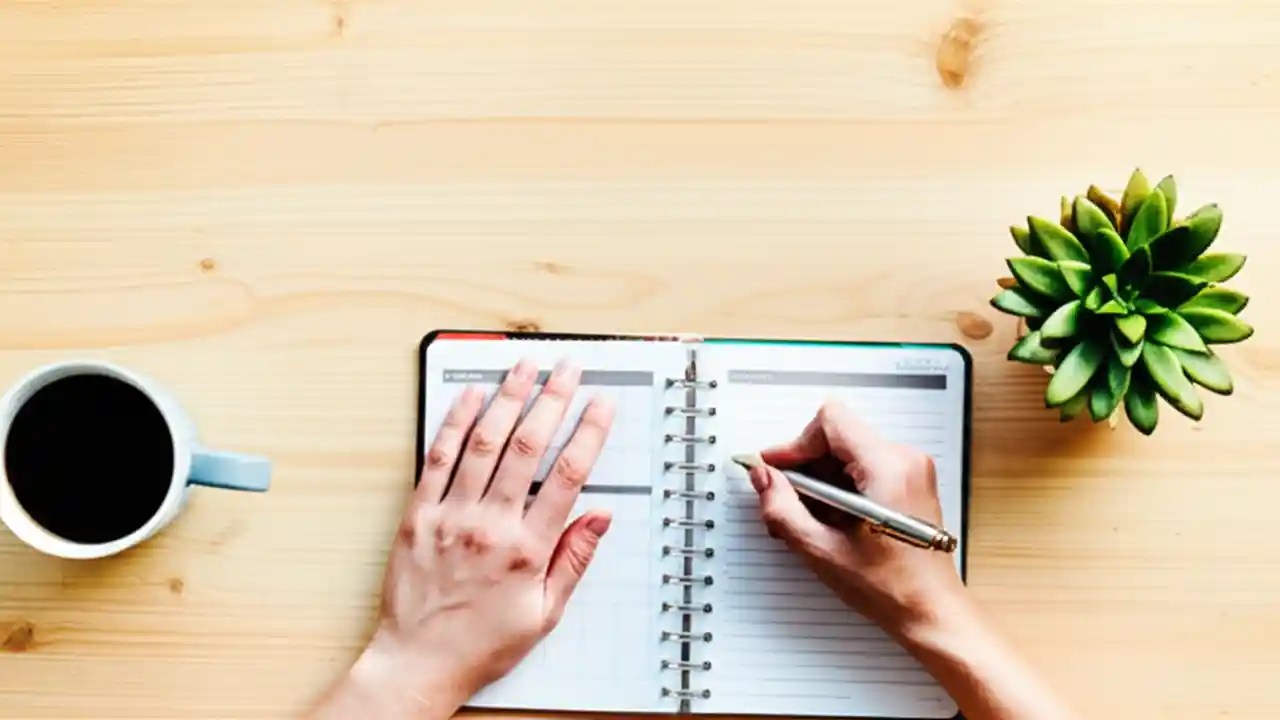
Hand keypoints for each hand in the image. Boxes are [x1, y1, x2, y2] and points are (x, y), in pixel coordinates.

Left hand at [307, 358, 614, 719]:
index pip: (567, 476)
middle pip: (528, 447)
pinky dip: (455, 422)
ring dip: (507, 398)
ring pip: (484, 443)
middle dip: (552, 399)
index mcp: (527, 550)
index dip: (588, 433)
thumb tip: (600, 518)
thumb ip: (574, 560)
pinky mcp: (418, 515)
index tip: (600, 405)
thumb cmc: (480, 644)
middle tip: (567, 369)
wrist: (418, 663)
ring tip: (524, 367)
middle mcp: (489, 526)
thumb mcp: (544, 614)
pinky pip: (437, 458)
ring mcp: (451, 516)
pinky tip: (470, 396)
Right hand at [745, 399, 966, 640]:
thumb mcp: (823, 550)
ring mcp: (910, 470)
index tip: (777, 468)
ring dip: (820, 480)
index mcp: (888, 469)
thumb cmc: (893, 587)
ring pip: (847, 452)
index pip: (831, 422)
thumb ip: (783, 509)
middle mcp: (904, 460)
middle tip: (788, 500)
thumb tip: (763, 478)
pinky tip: (831, 520)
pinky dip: (839, 487)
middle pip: (837, 436)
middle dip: (805, 466)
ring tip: (810, 518)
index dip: (796, 443)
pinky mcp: (909, 481)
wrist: (931, 610)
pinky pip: (862, 467)